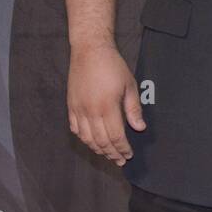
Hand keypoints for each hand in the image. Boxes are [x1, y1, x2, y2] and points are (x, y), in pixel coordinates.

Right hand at [68, 43, 144, 166]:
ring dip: (98, 149)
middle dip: (112, 153)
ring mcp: (78, 109)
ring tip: (108, 154)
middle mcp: (90, 111)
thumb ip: (133, 109)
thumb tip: (140, 128)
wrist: (90, 51)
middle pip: (101, 141)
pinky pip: (75, 129)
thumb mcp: (130, 85)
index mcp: (107, 107)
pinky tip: (92, 142)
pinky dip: (84, 139)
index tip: (129, 155)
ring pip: (87, 138)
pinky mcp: (71, 106)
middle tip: (120, 160)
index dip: (122, 148)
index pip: (115, 136)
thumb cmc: (113, 66)